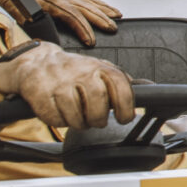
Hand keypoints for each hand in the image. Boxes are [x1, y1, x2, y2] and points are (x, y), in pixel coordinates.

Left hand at [0, 0, 118, 45]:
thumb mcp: (18, 12)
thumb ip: (33, 22)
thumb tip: (42, 35)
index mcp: (51, 1)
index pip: (74, 17)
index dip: (84, 29)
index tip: (91, 40)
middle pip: (86, 7)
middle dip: (101, 19)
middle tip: (113, 28)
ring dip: (103, 8)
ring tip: (116, 15)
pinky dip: (93, 0)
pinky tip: (99, 4)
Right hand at [0, 42, 135, 131]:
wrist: (37, 62)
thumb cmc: (75, 70)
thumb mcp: (100, 69)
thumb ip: (121, 80)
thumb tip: (149, 87)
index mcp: (99, 67)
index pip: (120, 87)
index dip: (126, 108)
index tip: (124, 118)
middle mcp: (81, 73)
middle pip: (98, 106)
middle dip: (99, 119)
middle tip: (97, 120)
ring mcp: (59, 84)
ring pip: (76, 117)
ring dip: (80, 123)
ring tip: (79, 118)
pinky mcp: (39, 95)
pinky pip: (55, 119)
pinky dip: (60, 122)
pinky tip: (62, 114)